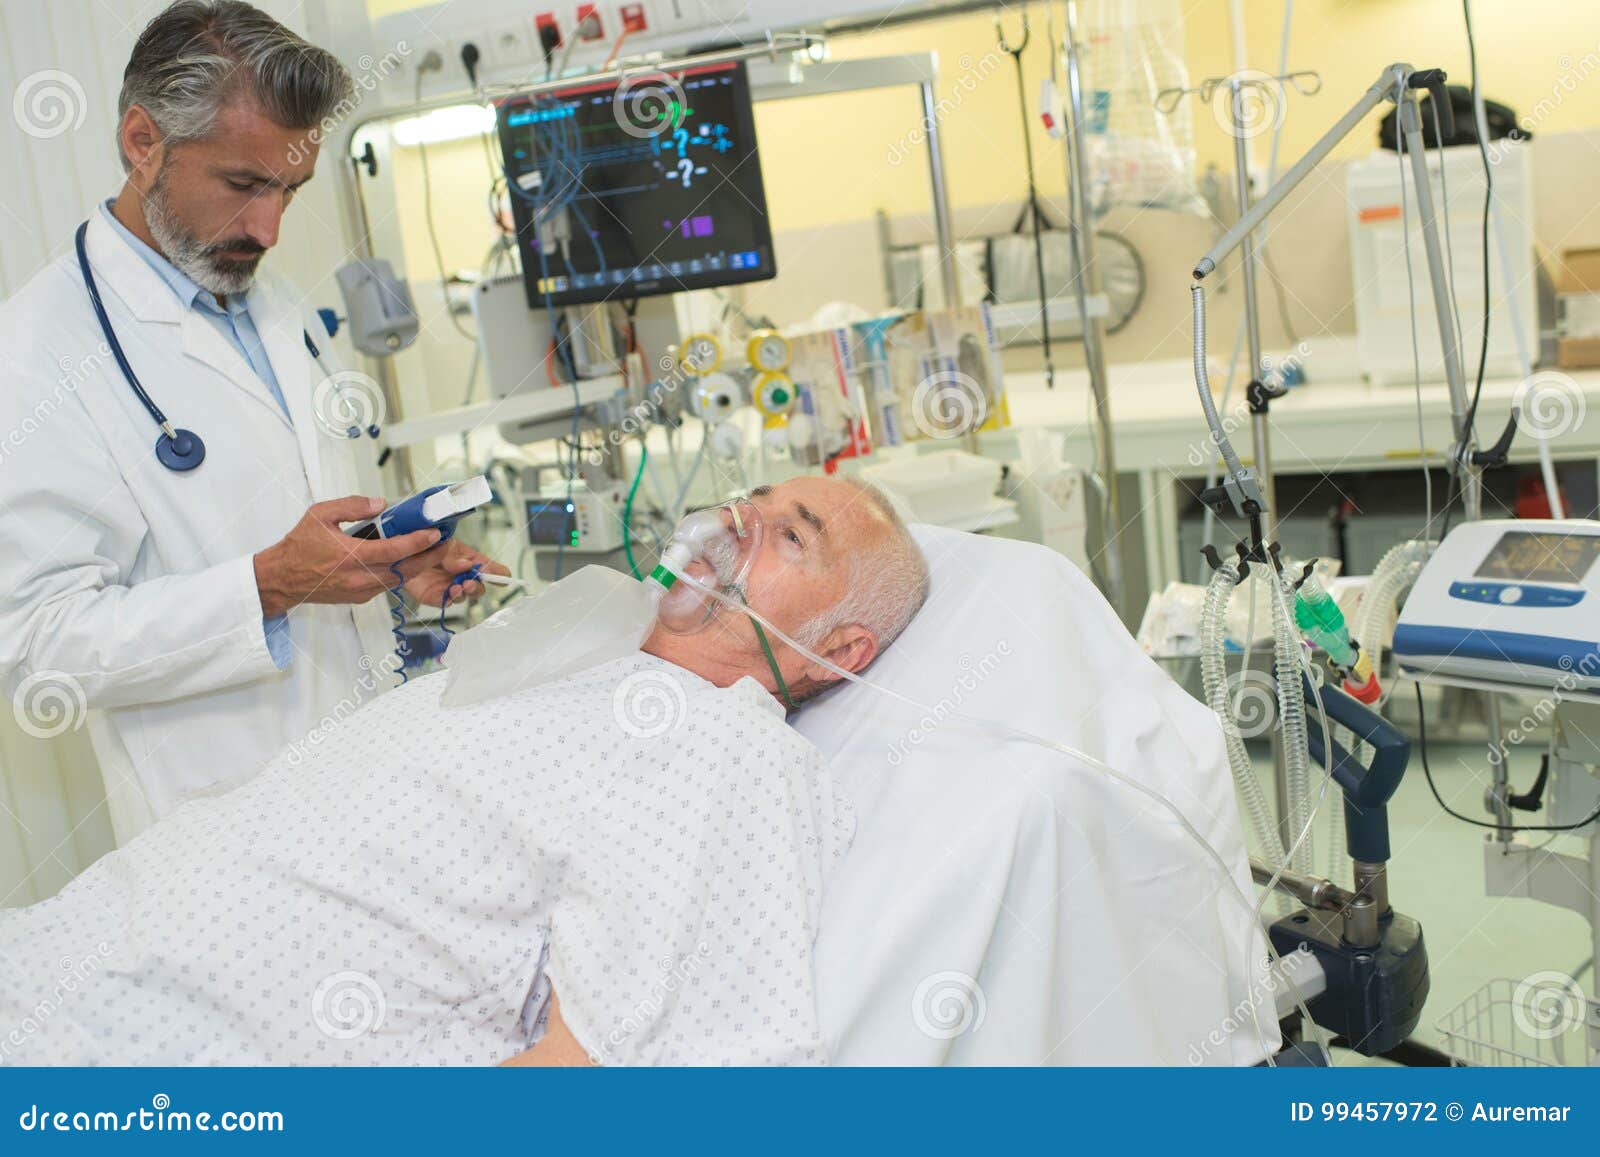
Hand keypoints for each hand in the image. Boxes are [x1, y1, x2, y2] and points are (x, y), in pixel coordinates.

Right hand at [253, 496, 441, 616]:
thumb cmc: (300, 546)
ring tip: (432, 549)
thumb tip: (380, 504)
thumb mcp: (320, 514)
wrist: (283, 578)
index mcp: (351, 556)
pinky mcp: (361, 597)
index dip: (418, 542)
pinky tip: (408, 560)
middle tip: (445, 541)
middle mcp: (360, 577)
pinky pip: (388, 585)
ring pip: (400, 580)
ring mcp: (362, 590)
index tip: (435, 532)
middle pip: (406, 570)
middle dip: (430, 556)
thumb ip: (352, 506)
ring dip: (418, 566)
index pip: (394, 551)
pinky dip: (401, 573)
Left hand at [397, 538, 509, 608]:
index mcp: (468, 559)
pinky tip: (448, 595)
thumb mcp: (442, 543)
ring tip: (457, 587)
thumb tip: (466, 566)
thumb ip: (453, 556)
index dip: (498, 573)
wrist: (401, 553)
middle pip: (479, 586)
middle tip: (470, 582)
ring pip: (464, 596)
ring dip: (463, 593)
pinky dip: (448, 600)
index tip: (503, 577)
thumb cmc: (426, 545)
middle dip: (478, 586)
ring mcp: (449, 587)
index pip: (489, 568)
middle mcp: (462, 575)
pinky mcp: (435, 597)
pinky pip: (446, 603)